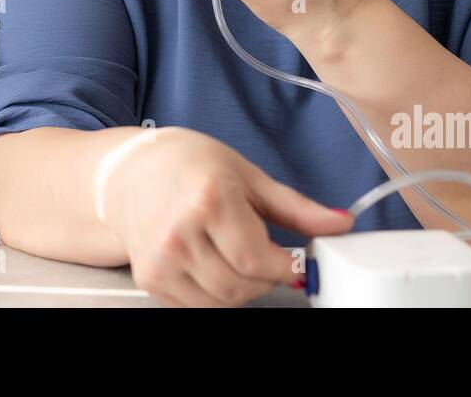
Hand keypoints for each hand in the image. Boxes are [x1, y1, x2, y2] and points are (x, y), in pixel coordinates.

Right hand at [100, 126, 353, 306]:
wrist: (130, 172)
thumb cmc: (189, 165)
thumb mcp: (248, 176)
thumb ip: (296, 208)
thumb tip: (340, 223)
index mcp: (207, 200)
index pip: (259, 261)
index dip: (287, 268)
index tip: (297, 262)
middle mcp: (179, 233)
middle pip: (242, 286)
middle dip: (266, 278)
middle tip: (268, 256)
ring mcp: (160, 260)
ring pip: (222, 301)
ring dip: (242, 287)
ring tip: (237, 255)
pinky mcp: (149, 279)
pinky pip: (198, 305)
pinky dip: (215, 293)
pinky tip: (213, 262)